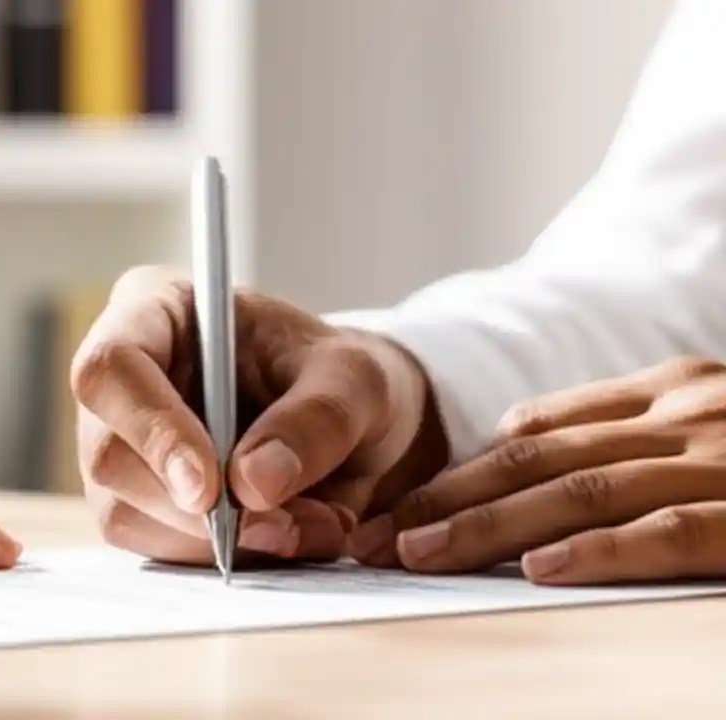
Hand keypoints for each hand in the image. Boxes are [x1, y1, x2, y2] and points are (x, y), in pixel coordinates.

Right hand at [70, 266, 447, 564]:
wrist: (352, 424)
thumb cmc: (338, 377)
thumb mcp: (356, 379)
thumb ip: (316, 420)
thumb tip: (252, 483)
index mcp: (154, 312)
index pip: (111, 368)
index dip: (151, 430)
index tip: (209, 488)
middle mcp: (122, 382)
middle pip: (110, 455)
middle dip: (196, 509)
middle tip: (282, 524)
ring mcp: (121, 446)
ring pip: (125, 513)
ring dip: (215, 542)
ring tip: (302, 526)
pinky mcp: (137, 503)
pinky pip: (154, 548)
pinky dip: (219, 558)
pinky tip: (276, 536)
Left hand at [348, 357, 725, 584]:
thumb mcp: (703, 417)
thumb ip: (615, 426)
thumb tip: (514, 438)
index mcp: (666, 389)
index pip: (537, 429)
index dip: (457, 474)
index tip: (395, 511)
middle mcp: (682, 414)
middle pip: (537, 458)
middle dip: (446, 499)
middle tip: (376, 537)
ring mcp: (717, 461)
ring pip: (582, 490)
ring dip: (490, 524)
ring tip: (420, 553)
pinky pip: (668, 532)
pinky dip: (598, 550)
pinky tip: (537, 570)